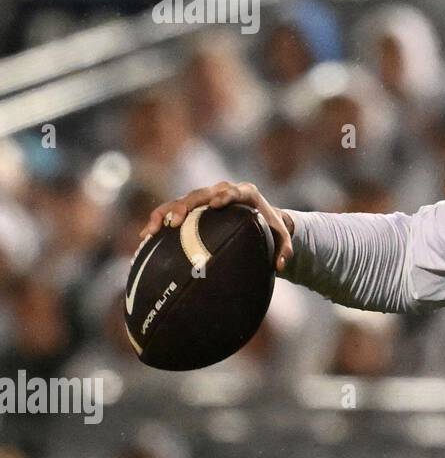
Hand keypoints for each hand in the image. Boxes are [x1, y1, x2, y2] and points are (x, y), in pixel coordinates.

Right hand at [140, 181, 295, 271]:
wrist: (259, 219)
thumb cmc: (270, 229)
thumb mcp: (281, 238)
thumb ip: (286, 250)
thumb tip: (282, 265)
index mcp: (246, 194)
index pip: (235, 192)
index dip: (225, 196)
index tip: (216, 204)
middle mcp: (223, 192)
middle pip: (202, 194)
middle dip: (187, 205)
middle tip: (176, 219)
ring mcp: (206, 197)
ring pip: (183, 200)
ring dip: (166, 212)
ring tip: (154, 229)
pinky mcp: (194, 207)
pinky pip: (173, 210)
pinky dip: (160, 220)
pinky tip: (147, 236)